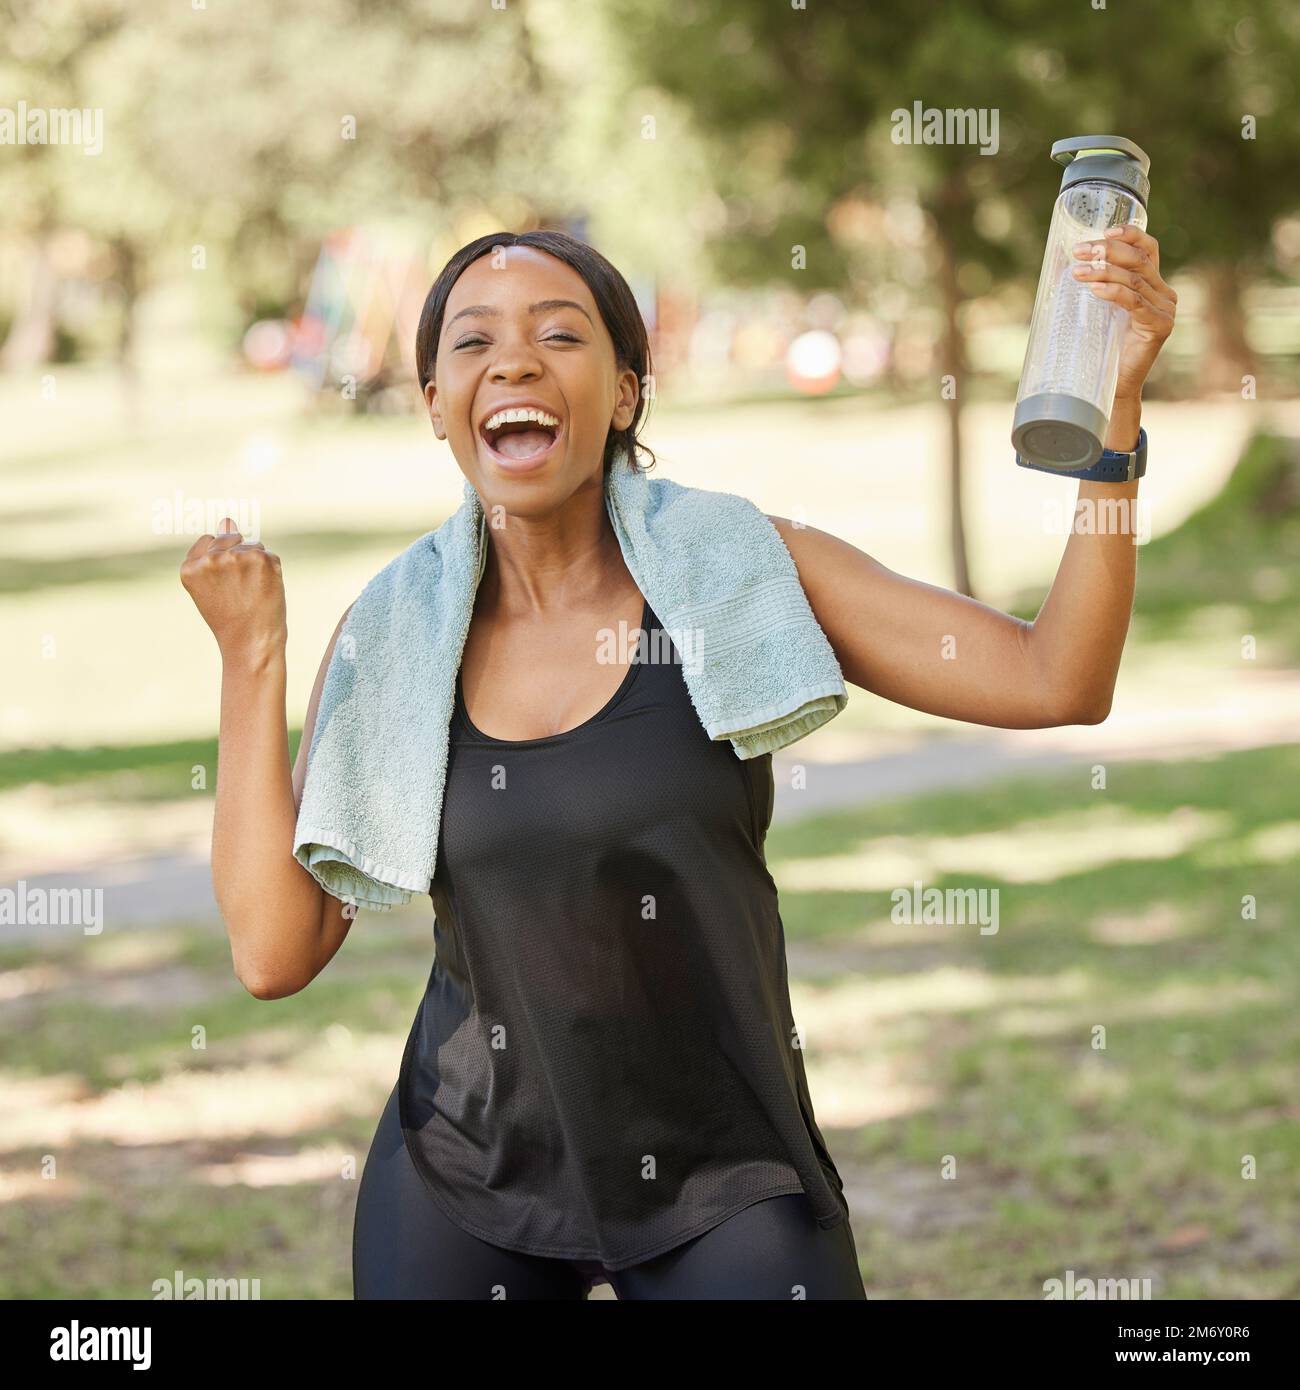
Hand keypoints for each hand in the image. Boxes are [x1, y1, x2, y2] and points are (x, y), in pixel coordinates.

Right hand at [180, 517, 286, 663]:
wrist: (251, 642)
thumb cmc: (231, 618)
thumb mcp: (212, 585)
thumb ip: (214, 552)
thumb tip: (228, 520)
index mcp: (190, 567)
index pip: (208, 541)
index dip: (221, 561)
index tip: (224, 583)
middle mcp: (210, 559)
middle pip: (231, 538)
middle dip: (239, 558)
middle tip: (240, 590)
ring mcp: (236, 557)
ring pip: (252, 545)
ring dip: (256, 564)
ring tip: (252, 591)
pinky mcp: (260, 558)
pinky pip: (269, 555)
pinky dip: (272, 570)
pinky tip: (265, 589)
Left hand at [1071, 225, 1176, 401]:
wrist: (1112, 386)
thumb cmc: (1102, 347)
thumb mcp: (1097, 309)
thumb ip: (1091, 283)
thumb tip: (1060, 260)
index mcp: (1154, 284)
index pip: (1148, 249)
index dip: (1130, 234)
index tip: (1105, 229)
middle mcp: (1164, 294)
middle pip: (1139, 260)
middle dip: (1107, 251)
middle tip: (1079, 251)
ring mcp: (1165, 310)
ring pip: (1135, 279)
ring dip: (1103, 271)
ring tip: (1077, 272)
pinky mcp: (1159, 326)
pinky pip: (1135, 302)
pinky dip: (1113, 292)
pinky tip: (1094, 289)